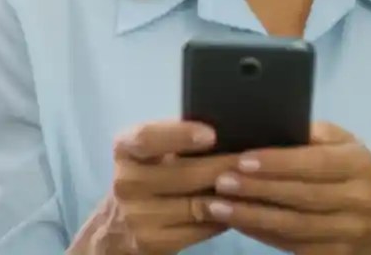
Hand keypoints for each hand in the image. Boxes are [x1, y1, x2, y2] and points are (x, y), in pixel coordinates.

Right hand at [69, 121, 238, 254]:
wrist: (118, 224)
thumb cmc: (149, 174)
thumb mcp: (152, 151)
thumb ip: (177, 138)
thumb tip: (228, 129)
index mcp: (124, 150)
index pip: (147, 138)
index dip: (179, 135)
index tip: (211, 134)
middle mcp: (125, 182)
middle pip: (184, 174)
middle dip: (224, 166)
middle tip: (252, 161)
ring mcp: (136, 215)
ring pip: (197, 204)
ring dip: (229, 195)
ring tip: (251, 183)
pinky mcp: (150, 242)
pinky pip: (199, 229)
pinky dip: (223, 218)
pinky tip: (236, 208)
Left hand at [201, 123, 370, 254]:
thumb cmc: (355, 173)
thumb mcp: (346, 145)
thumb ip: (315, 135)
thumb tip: (270, 124)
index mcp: (357, 163)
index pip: (314, 162)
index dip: (278, 162)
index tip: (243, 159)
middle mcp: (357, 198)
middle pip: (301, 195)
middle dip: (257, 189)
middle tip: (220, 181)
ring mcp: (347, 231)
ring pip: (294, 225)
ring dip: (252, 216)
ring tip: (218, 206)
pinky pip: (292, 245)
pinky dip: (261, 234)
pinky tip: (236, 223)